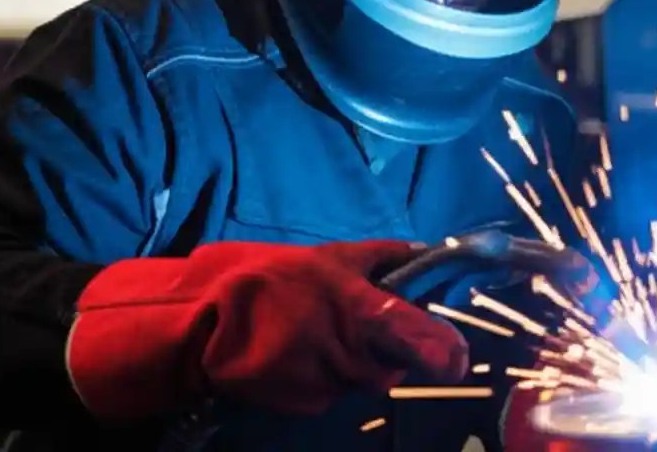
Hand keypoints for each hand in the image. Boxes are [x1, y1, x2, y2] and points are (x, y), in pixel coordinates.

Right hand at [66, 240, 467, 419]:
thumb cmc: (266, 281)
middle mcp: (350, 355)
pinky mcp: (307, 406)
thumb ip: (382, 257)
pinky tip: (298, 353)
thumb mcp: (327, 256)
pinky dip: (325, 375)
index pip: (420, 340)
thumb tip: (426, 250)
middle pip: (394, 364)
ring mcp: (328, 385)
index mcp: (359, 312)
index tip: (458, 356)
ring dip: (353, 359)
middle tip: (354, 322)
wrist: (198, 326)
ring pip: (364, 378)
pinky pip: (334, 391)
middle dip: (385, 348)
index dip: (444, 349)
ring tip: (316, 332)